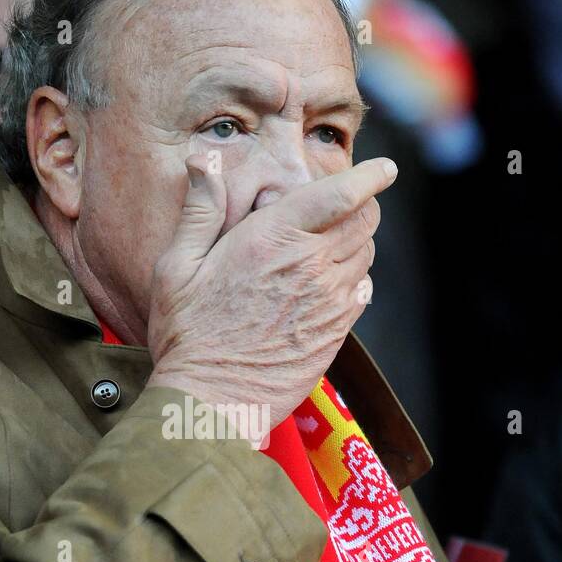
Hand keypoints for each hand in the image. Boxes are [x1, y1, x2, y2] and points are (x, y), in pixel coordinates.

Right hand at [146, 154, 395, 433]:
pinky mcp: (335, 332)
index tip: (384, 167)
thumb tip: (203, 160)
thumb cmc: (187, 334)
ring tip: (327, 245)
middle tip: (344, 205)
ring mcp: (329, 301)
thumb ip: (199, 209)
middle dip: (361, 205)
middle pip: (364, 220)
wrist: (212, 401)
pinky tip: (329, 284)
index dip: (369, 176)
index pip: (340, 194)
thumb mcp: (176, 266)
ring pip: (365, 254)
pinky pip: (362, 291)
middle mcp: (311, 265)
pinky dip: (354, 278)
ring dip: (355, 241)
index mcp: (273, 238)